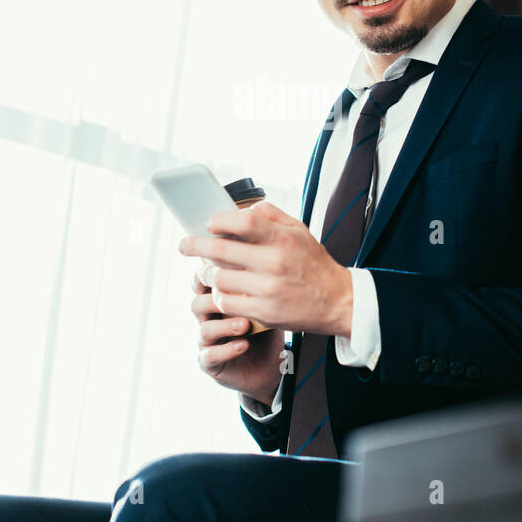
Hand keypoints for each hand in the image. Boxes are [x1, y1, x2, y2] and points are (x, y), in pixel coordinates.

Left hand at [179, 201, 353, 338]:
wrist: (337, 301)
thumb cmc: (314, 264)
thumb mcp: (300, 230)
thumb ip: (272, 215)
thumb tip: (242, 209)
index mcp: (283, 238)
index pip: (243, 222)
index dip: (220, 221)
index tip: (209, 224)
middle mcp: (274, 262)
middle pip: (222, 251)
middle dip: (195, 246)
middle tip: (184, 245)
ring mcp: (268, 289)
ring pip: (219, 279)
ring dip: (207, 274)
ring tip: (206, 272)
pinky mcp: (263, 312)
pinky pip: (227, 303)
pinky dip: (219, 296)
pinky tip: (221, 292)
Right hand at [191, 268, 284, 403]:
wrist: (271, 365)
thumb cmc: (265, 328)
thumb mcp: (264, 303)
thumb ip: (256, 285)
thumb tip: (262, 258)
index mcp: (215, 301)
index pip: (202, 283)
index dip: (208, 276)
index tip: (226, 271)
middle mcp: (207, 320)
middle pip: (198, 304)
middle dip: (216, 301)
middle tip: (236, 297)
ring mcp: (206, 342)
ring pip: (204, 330)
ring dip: (225, 326)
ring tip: (245, 324)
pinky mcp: (210, 363)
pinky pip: (210, 356)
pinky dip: (226, 350)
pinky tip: (243, 345)